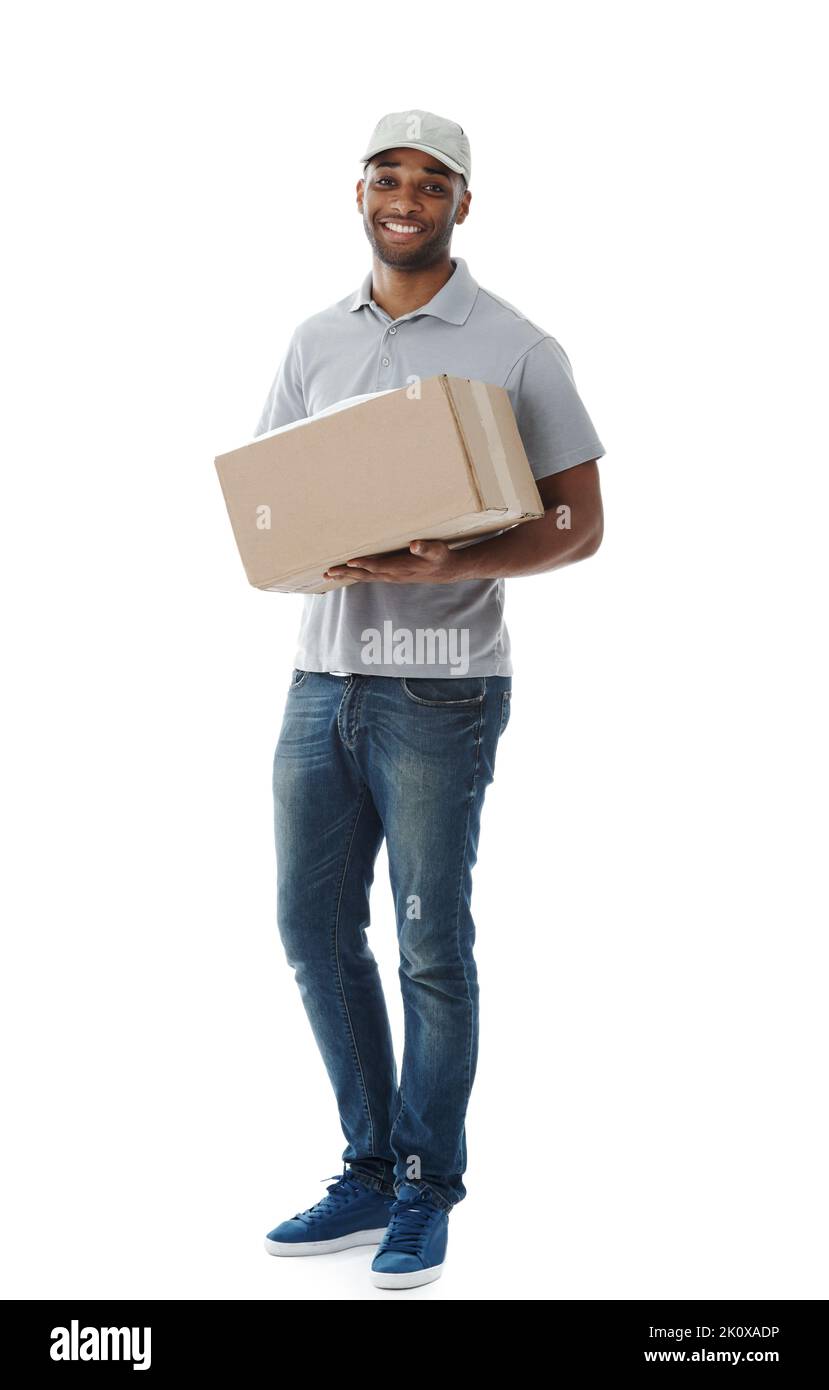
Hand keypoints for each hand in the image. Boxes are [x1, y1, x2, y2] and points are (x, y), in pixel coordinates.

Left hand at [324, 539, 462, 583]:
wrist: (444, 570)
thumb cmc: (439, 556)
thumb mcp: (436, 550)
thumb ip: (425, 547)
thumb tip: (415, 545)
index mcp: (401, 568)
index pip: (379, 566)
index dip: (365, 564)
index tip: (350, 562)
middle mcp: (392, 575)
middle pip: (365, 575)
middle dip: (346, 573)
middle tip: (328, 572)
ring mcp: (389, 577)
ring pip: (363, 577)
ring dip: (345, 576)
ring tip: (327, 575)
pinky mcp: (388, 576)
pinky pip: (367, 577)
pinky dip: (353, 576)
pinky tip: (342, 574)